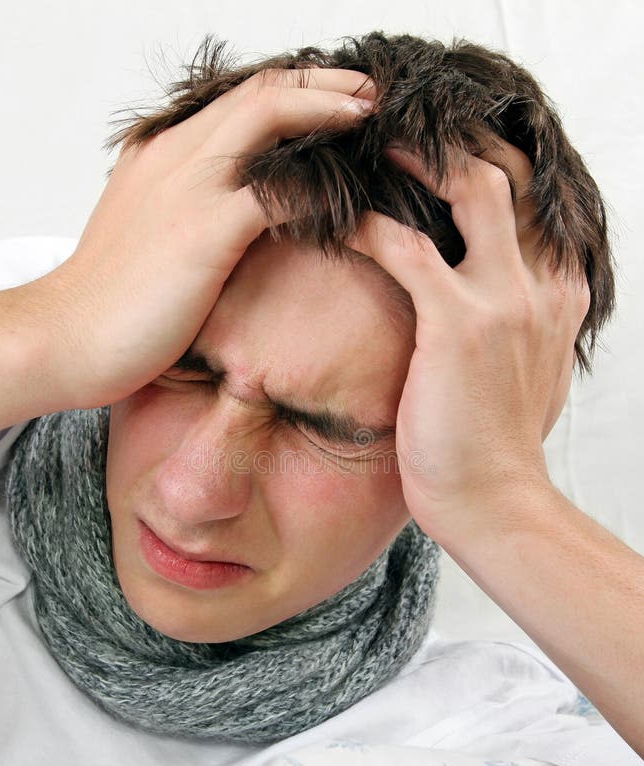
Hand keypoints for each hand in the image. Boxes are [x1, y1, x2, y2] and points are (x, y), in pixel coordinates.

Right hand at [48, 68, 374, 407]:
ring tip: (370, 118)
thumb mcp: (148, 235)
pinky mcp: (203, 230)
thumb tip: (231, 220)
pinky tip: (349, 200)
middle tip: (370, 94)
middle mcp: (174, 154)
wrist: (67, 338)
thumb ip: (184, 211)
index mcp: (161, 154)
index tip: (333, 101)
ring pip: (269, 116)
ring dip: (327, 113)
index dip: (292, 93)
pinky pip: (278, 192)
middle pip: (261, 92)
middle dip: (322, 86)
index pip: (237, 101)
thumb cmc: (110, 301)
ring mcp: (188, 186)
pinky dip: (318, 189)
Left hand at [347, 142, 589, 534]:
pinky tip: (334, 220)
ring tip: (366, 154)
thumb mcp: (531, 374)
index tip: (437, 156)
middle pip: (511, 174)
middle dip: (455, 142)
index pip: (532, 201)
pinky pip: (407, 247)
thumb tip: (507, 313)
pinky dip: (366, 224)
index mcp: (559, 294)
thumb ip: (527, 329)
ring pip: (471, 186)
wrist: (495, 502)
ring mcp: (506, 300)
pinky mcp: (459, 324)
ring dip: (415, 159)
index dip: (485, 166)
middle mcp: (542, 285)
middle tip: (398, 135)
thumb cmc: (497, 446)